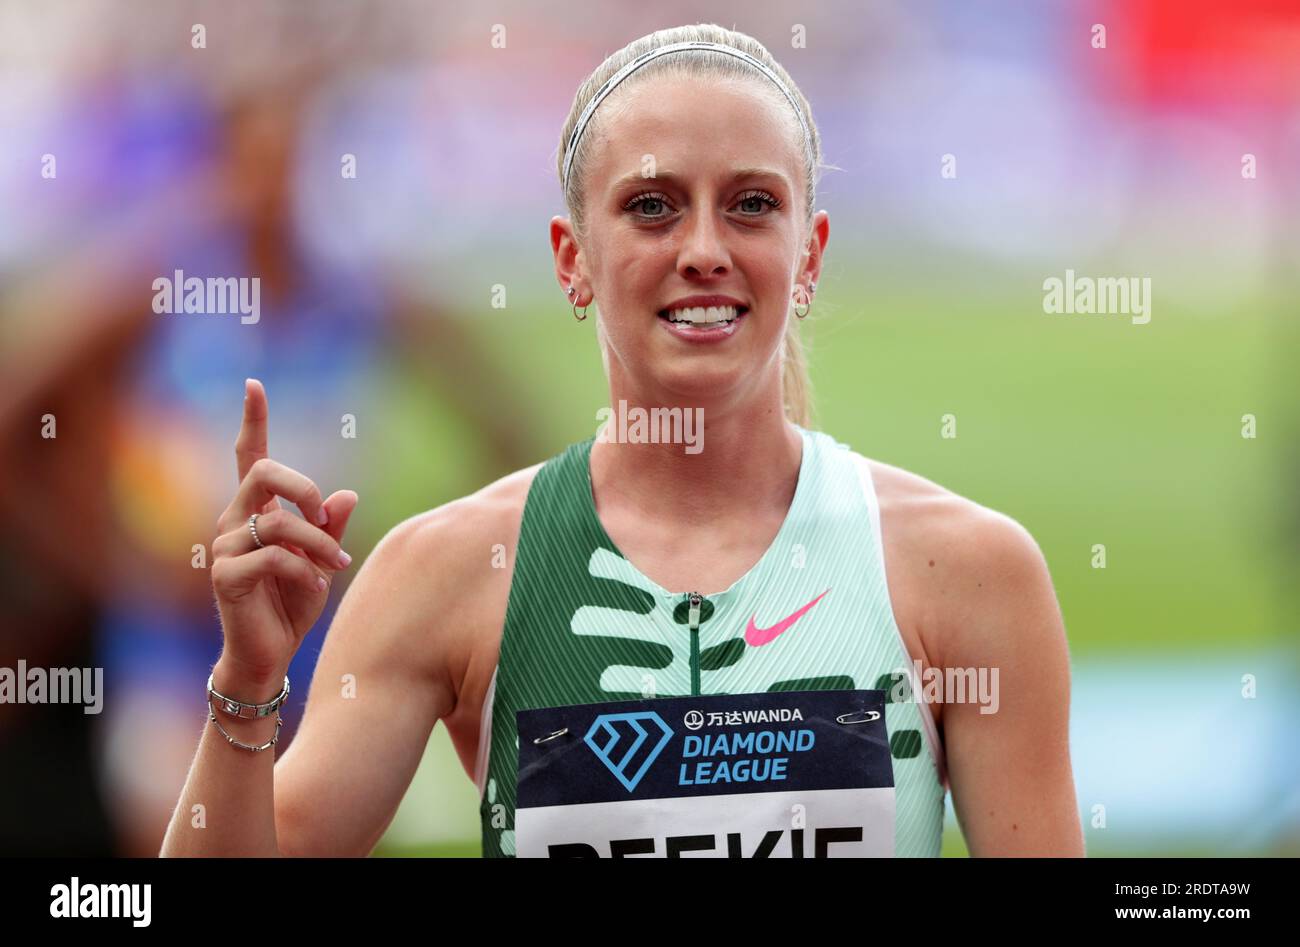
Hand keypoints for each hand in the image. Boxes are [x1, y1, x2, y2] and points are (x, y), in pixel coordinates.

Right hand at [210, 379, 357, 686]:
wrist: (269, 655)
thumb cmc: (292, 604)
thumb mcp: (320, 560)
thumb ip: (329, 528)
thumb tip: (347, 495)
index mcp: (254, 511)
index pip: (250, 456)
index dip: (253, 420)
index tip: (255, 384)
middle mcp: (232, 521)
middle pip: (264, 473)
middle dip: (304, 488)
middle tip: (326, 519)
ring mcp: (223, 547)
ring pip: (278, 522)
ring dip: (318, 544)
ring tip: (334, 567)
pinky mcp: (225, 576)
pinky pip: (274, 556)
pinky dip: (304, 570)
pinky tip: (315, 587)